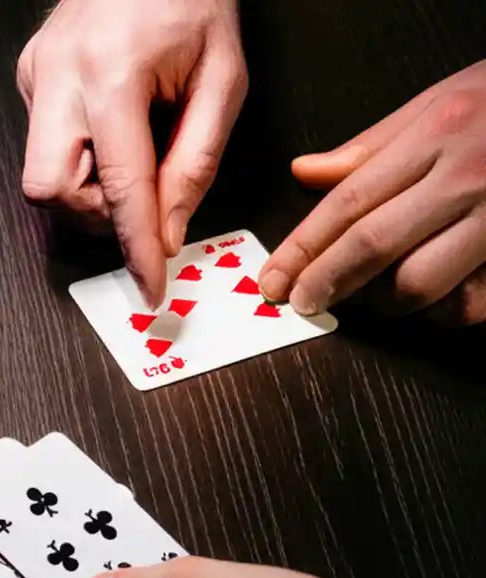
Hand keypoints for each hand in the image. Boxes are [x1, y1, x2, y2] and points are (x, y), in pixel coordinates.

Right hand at [16, 0, 246, 305]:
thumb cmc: (192, 1)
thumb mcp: (223, 77)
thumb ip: (195, 161)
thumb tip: (168, 231)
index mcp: (112, 72)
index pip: (119, 183)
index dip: (135, 244)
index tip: (148, 284)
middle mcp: (59, 74)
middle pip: (50, 189)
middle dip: (95, 212)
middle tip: (139, 200)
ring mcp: (34, 75)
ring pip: (40, 174)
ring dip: (87, 187)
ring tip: (130, 149)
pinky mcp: (27, 75)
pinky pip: (43, 142)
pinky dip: (79, 154)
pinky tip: (109, 122)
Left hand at [260, 61, 485, 323]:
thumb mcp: (439, 102)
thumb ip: (370, 146)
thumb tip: (304, 173)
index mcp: (435, 136)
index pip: (347, 203)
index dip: (302, 248)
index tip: (274, 280)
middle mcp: (466, 178)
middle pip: (373, 245)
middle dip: (326, 282)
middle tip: (302, 305)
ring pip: (421, 282)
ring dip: (385, 300)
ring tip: (373, 295)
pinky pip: (474, 302)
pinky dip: (445, 311)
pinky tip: (434, 301)